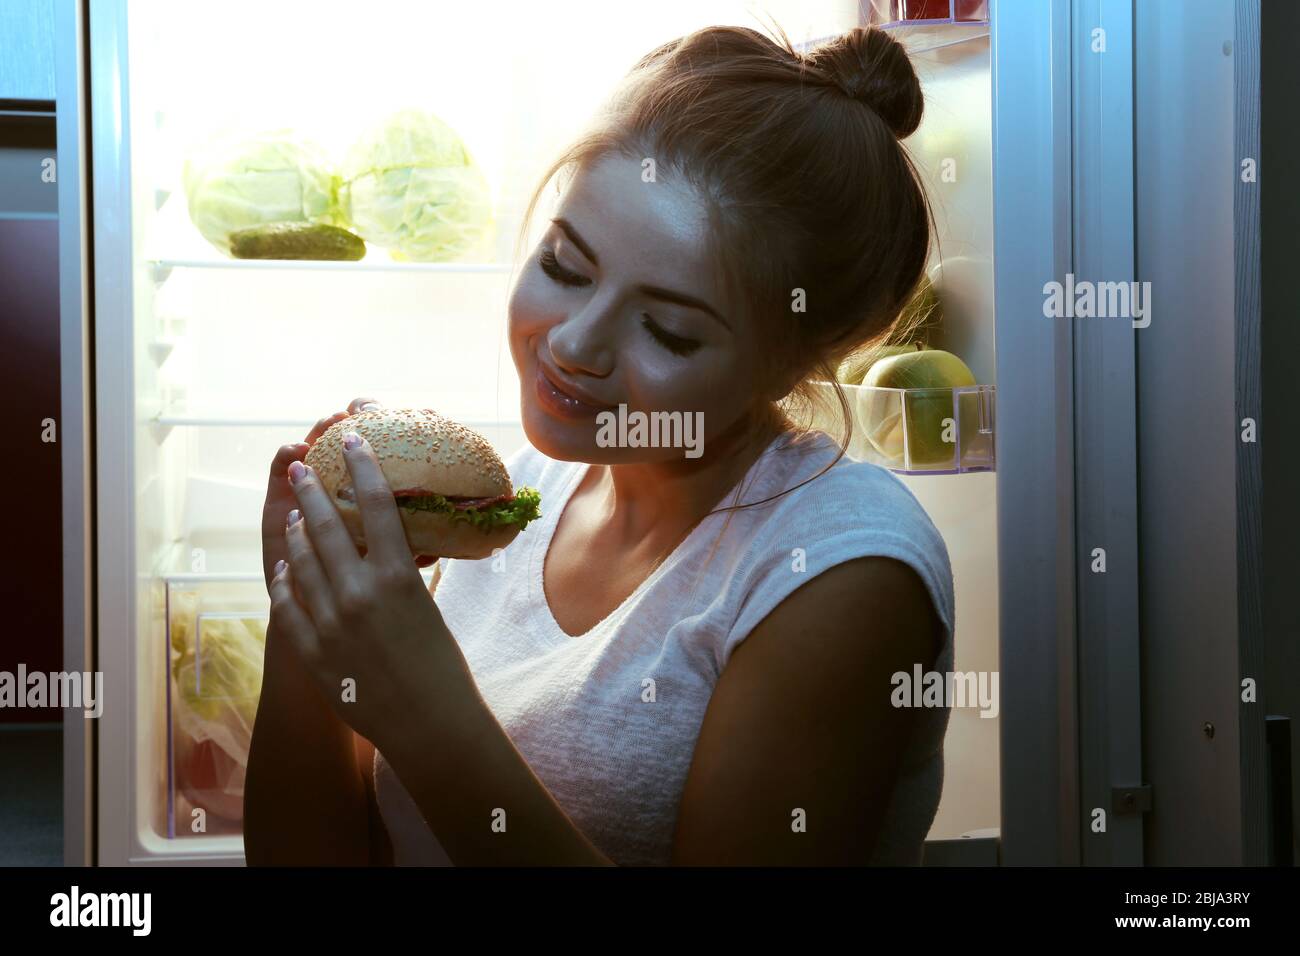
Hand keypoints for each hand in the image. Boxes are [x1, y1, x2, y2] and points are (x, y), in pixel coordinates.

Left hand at [267, 426, 470, 750]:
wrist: (428, 722)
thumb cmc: (441, 665)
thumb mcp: (428, 606)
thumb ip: (403, 573)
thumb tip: (391, 544)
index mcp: (398, 577)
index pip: (377, 504)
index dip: (362, 465)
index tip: (352, 439)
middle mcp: (359, 593)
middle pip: (327, 525)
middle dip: (310, 490)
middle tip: (301, 468)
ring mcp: (330, 622)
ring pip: (301, 561)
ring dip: (296, 532)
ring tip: (295, 514)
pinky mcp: (311, 651)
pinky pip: (288, 604)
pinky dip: (286, 580)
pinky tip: (286, 567)